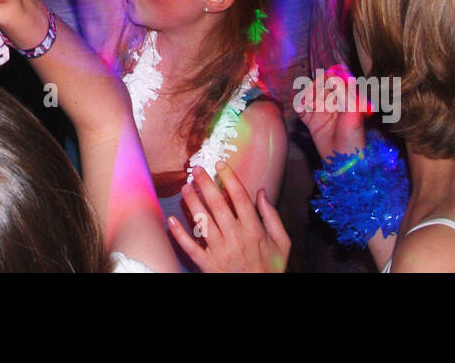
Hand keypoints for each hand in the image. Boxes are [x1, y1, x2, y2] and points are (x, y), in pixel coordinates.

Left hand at [167, 164, 290, 272]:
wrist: (262, 291)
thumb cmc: (271, 268)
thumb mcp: (282, 243)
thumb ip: (272, 216)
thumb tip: (262, 192)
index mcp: (254, 230)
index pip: (240, 198)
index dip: (229, 178)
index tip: (220, 164)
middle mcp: (236, 238)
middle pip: (218, 205)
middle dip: (205, 185)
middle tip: (196, 169)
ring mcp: (220, 252)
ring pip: (203, 223)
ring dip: (192, 203)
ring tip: (185, 188)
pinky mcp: (208, 265)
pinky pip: (191, 248)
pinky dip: (179, 234)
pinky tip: (172, 220)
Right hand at [296, 64, 367, 161]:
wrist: (344, 160)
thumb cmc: (353, 136)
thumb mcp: (352, 110)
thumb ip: (344, 90)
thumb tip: (334, 73)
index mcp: (345, 97)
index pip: (333, 79)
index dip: (326, 78)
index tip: (323, 83)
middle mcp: (332, 102)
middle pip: (318, 85)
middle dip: (314, 89)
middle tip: (315, 99)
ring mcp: (321, 111)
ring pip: (308, 95)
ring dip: (305, 97)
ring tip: (308, 105)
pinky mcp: (312, 121)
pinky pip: (301, 109)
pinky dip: (298, 107)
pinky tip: (300, 110)